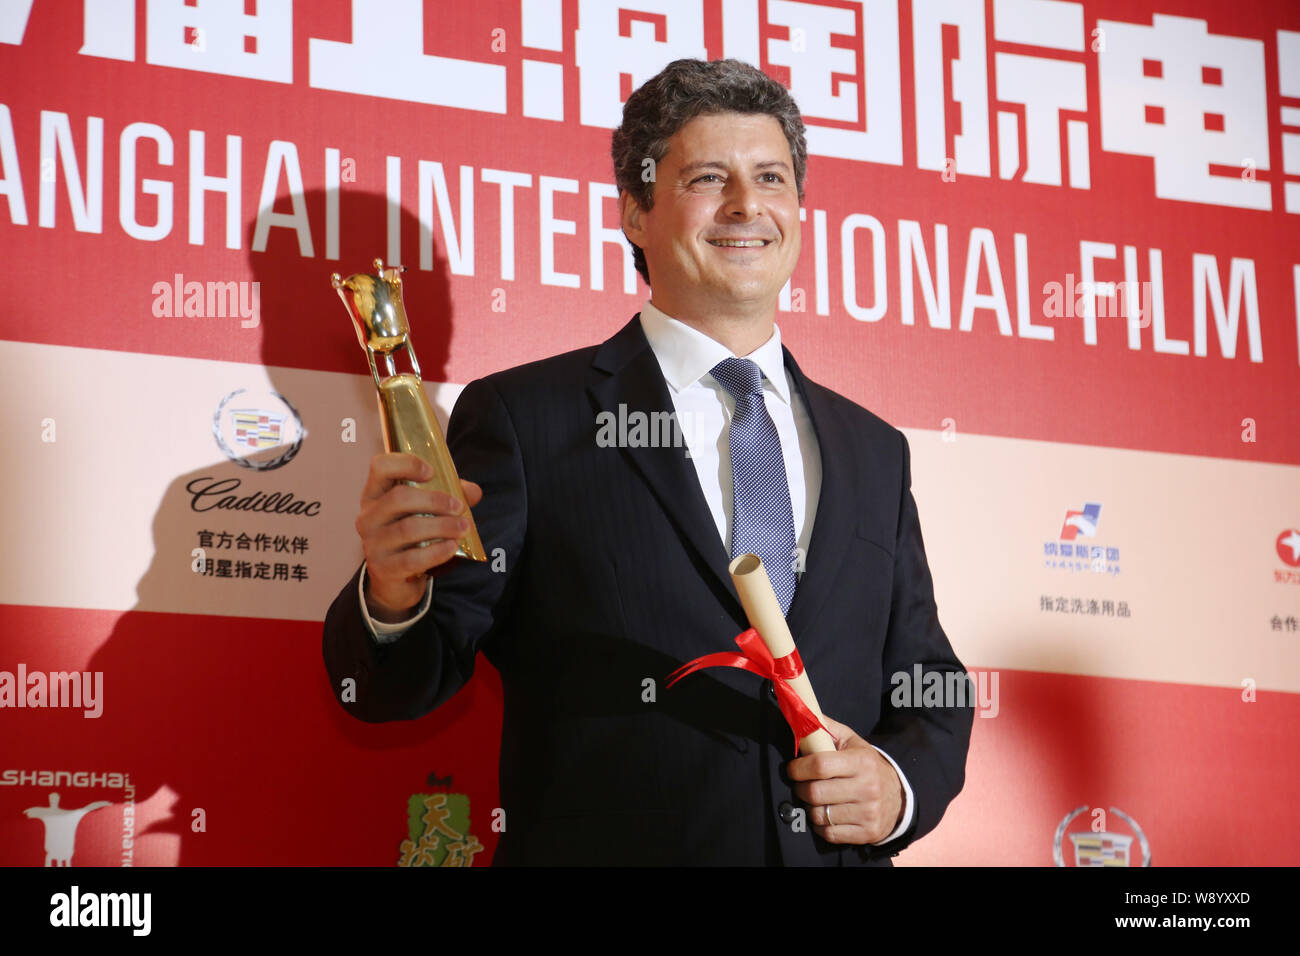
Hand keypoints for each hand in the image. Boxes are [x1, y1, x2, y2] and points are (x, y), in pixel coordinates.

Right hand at [355, 452, 482, 620]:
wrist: (396, 579)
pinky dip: (437, 551)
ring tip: (463, 527)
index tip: (431, 472)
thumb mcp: (425, 511)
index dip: (406, 464)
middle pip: (399, 498)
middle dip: (435, 500)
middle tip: (459, 507)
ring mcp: (372, 544)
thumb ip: (449, 495)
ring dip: (442, 526)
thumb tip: (473, 492)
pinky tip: (452, 546)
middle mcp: (368, 516)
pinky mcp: (383, 568)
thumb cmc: (412, 535)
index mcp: (375, 494)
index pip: (380, 467)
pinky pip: (412, 558)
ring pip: (408, 529)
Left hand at [786, 714, 903, 844]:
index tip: (792, 769)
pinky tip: (825, 815)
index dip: (798, 768)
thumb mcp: (852, 742)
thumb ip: (827, 728)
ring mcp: (868, 813)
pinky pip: (829, 834)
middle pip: (815, 792)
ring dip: (810, 808)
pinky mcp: (867, 833)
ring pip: (819, 815)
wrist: (899, 797)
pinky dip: (820, 826)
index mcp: (862, 762)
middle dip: (800, 789)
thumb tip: (802, 714)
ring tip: (814, 800)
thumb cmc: (867, 766)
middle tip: (800, 785)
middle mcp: (867, 788)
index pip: (820, 765)